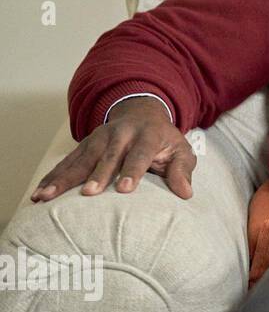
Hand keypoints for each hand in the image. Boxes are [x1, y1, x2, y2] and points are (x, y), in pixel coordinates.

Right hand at [30, 96, 194, 201]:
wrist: (142, 113)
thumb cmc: (164, 140)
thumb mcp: (181, 151)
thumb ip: (182, 170)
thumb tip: (186, 193)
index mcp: (147, 136)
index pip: (140, 154)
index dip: (133, 170)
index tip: (125, 189)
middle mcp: (120, 135)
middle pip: (107, 157)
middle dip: (97, 175)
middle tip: (88, 195)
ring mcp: (99, 139)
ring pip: (80, 160)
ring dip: (62, 179)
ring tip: (46, 198)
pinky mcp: (84, 145)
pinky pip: (66, 163)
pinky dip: (52, 177)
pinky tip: (39, 193)